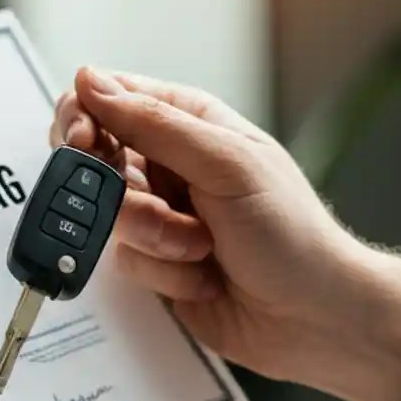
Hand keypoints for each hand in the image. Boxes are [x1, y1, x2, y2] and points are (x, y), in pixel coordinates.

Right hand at [52, 68, 400, 400]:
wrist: (315, 319)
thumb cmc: (292, 235)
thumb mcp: (226, 164)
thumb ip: (154, 123)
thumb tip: (91, 81)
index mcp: (190, 123)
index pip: (110, 97)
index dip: (86, 116)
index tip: (86, 143)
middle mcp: (170, 165)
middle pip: (94, 158)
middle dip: (118, 192)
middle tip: (150, 206)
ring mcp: (160, 215)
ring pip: (108, 215)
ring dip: (154, 238)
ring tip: (201, 247)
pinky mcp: (156, 261)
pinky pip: (124, 260)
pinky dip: (163, 272)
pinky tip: (203, 277)